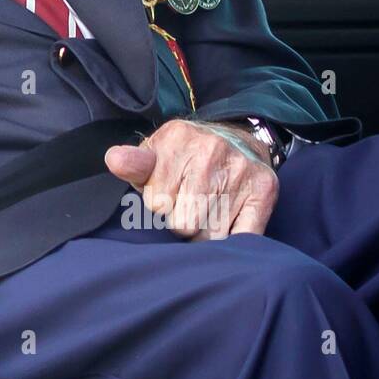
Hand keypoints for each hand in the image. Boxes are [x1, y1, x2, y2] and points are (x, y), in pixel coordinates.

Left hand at [104, 118, 278, 239]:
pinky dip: (233, 240)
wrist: (236, 138)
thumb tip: (114, 160)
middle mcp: (210, 151)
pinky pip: (243, 237)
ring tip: (207, 211)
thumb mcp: (155, 154)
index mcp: (176, 139)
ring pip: (211, 236)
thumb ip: (134, 164)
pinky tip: (227, 223)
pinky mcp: (264, 189)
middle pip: (184, 224)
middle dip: (181, 222)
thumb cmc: (184, 157)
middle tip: (189, 205)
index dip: (160, 207)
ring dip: (205, 234)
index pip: (156, 204)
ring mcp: (240, 170)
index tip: (168, 195)